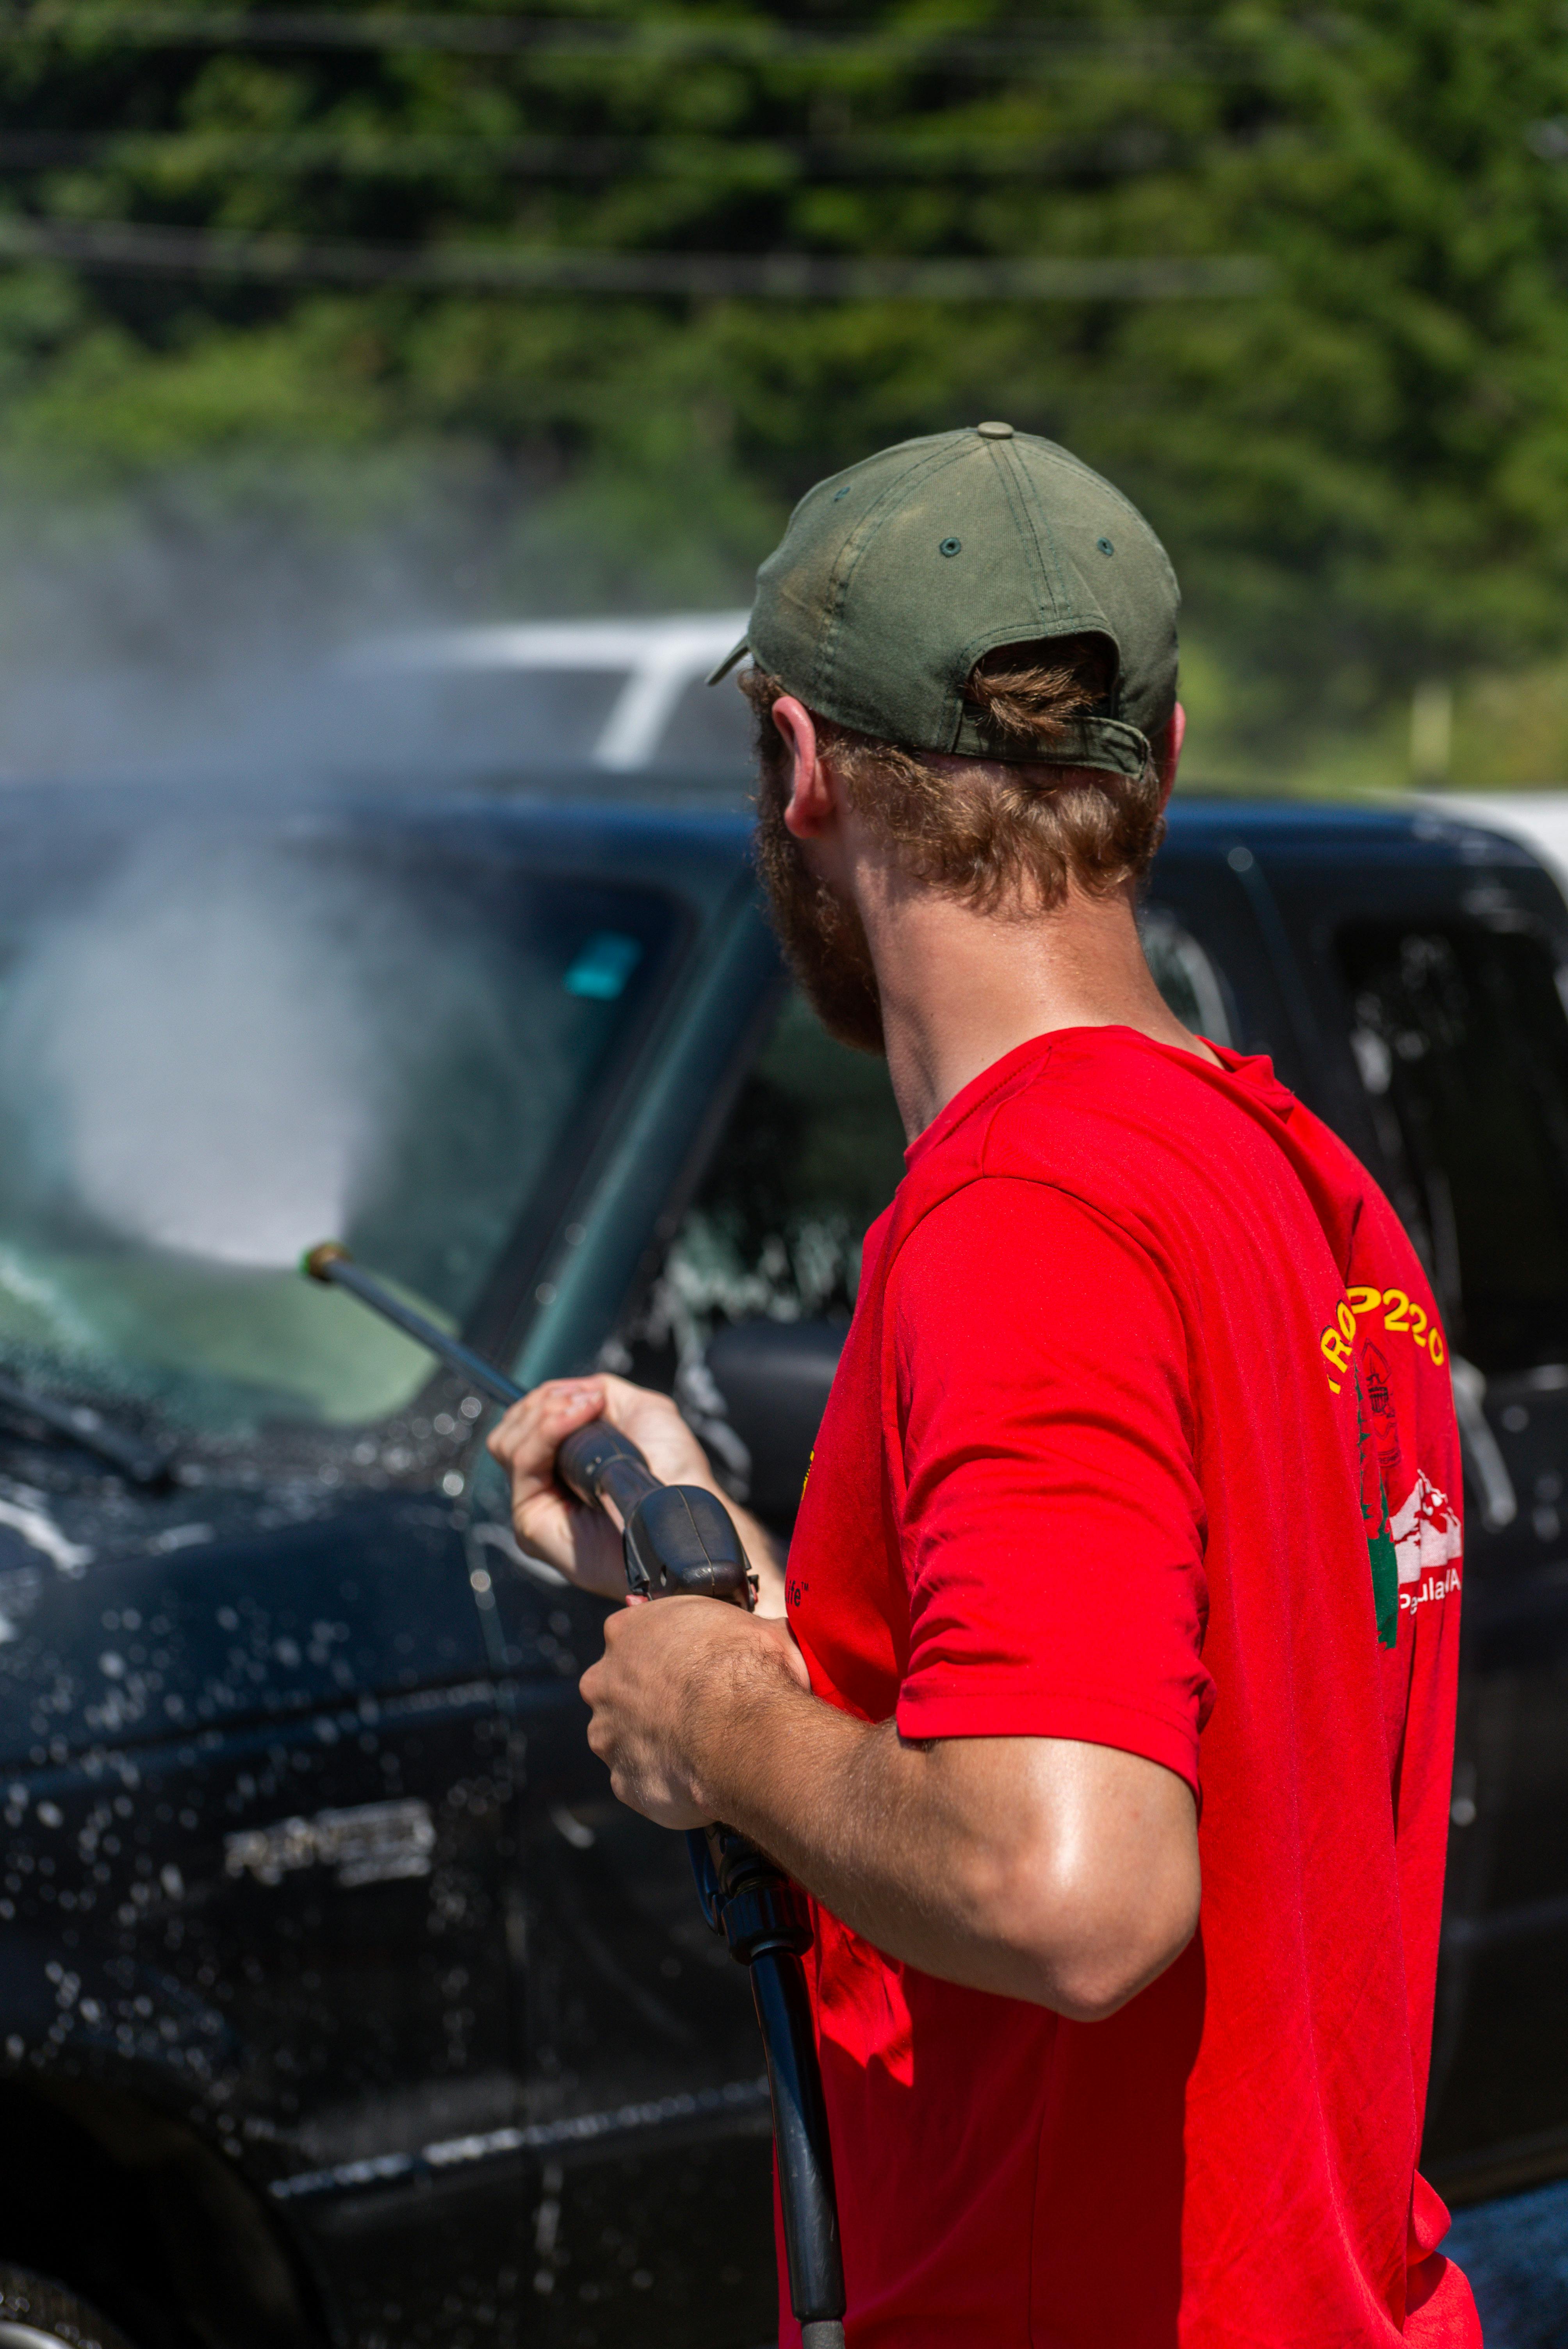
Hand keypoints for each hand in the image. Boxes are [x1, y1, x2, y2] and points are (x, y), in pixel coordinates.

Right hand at [486, 1373, 719, 1601]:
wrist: (683, 1506)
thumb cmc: (675, 1469)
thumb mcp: (642, 1410)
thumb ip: (602, 1391)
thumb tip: (570, 1391)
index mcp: (566, 1465)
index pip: (525, 1424)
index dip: (549, 1400)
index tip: (589, 1395)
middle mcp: (546, 1487)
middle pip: (510, 1430)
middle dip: (546, 1403)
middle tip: (587, 1402)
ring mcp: (536, 1506)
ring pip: (509, 1442)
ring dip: (547, 1412)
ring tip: (586, 1410)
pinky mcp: (532, 1525)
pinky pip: (523, 1461)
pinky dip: (547, 1430)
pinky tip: (577, 1419)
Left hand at [580, 1598, 810, 1826]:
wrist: (746, 1732)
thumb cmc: (750, 1671)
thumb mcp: (755, 1628)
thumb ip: (738, 1632)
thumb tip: (773, 1636)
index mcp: (627, 1630)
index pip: (634, 1636)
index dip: (666, 1655)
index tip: (691, 1668)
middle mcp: (604, 1681)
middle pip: (618, 1689)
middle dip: (649, 1701)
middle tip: (694, 1712)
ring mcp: (607, 1734)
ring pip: (624, 1738)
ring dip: (653, 1743)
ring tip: (699, 1749)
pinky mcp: (623, 1781)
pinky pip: (640, 1781)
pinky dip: (663, 1781)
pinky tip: (695, 1776)